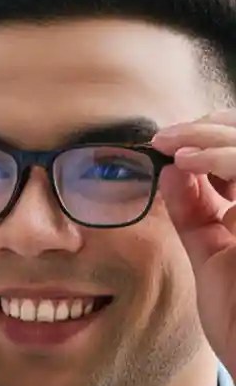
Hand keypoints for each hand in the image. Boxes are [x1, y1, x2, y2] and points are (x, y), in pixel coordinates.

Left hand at [152, 109, 235, 369]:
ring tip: (169, 145)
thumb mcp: (212, 256)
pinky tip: (187, 163)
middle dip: (213, 129)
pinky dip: (222, 158)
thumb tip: (174, 170)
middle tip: (164, 137)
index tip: (168, 143)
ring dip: (213, 137)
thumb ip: (197, 213)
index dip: (215, 138)